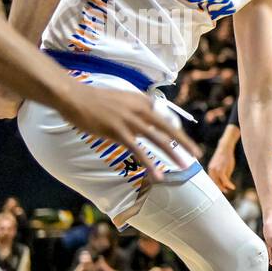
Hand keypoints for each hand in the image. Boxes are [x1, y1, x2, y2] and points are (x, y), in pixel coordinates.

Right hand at [52, 84, 200, 180]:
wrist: (73, 95)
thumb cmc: (94, 99)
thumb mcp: (121, 99)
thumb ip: (135, 109)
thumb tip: (143, 122)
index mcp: (142, 101)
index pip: (164, 118)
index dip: (175, 132)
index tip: (184, 143)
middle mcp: (140, 109)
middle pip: (168, 128)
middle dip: (185, 142)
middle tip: (197, 153)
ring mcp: (130, 121)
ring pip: (158, 139)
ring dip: (173, 154)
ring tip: (184, 165)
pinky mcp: (118, 131)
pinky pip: (138, 151)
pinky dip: (149, 164)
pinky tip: (157, 175)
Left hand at [208, 142, 236, 193]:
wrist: (225, 147)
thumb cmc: (225, 156)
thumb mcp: (224, 166)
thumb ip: (224, 174)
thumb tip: (225, 183)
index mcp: (210, 170)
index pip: (212, 180)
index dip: (217, 186)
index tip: (222, 189)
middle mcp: (211, 171)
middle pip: (215, 183)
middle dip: (220, 188)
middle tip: (226, 192)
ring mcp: (215, 171)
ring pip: (219, 183)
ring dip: (224, 188)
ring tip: (229, 190)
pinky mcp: (221, 170)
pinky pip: (224, 180)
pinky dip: (229, 184)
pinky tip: (233, 187)